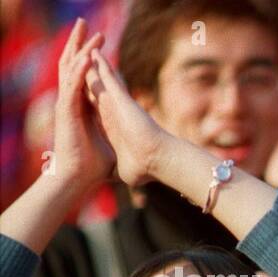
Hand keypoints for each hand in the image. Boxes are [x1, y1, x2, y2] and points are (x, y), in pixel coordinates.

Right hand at [51, 19, 112, 195]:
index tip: (100, 43)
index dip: (92, 60)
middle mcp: (77, 104)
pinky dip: (79, 72)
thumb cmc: (95, 168)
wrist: (79, 179)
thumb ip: (120, 140)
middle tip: (87, 25)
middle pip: (77, 67)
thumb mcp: (113, 147)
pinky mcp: (68, 112)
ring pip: (72, 71)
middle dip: (82, 46)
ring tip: (87, 32)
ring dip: (80, 51)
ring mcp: (71, 106)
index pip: (89, 78)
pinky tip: (85, 58)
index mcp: (88, 109)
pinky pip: (72, 86)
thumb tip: (139, 146)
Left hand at [84, 49, 166, 188]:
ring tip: (83, 46)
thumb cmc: (145, 168)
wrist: (157, 161)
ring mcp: (118, 103)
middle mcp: (114, 112)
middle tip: (79, 59)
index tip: (80, 90)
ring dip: (91, 62)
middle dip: (87, 74)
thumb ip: (125, 170)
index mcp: (113, 126)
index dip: (88, 97)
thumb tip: (131, 183)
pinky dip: (99, 63)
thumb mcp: (127, 170)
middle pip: (97, 88)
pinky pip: (107, 76)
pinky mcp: (121, 99)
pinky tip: (91, 49)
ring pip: (100, 78)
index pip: (97, 108)